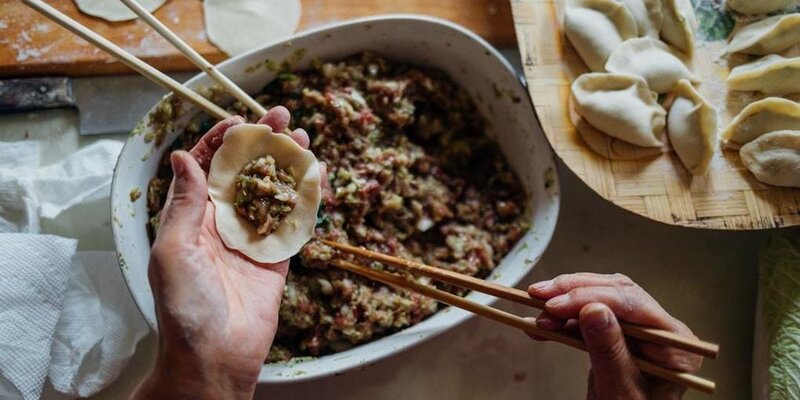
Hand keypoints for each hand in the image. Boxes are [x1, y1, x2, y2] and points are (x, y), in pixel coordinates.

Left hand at [132, 107, 313, 399]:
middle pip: (245, 173)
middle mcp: (222, 223)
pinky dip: (305, 197)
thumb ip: (184, 203)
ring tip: (303, 137)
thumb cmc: (183, 307)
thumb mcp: (173, 249)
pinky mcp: (277, 257)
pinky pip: (293, 221)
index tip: (241, 120)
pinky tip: (316, 175)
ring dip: (287, 164)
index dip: (222, 140)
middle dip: (262, 143)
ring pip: (272, 191)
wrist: (215, 356)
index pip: (207, 168)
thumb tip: (184, 157)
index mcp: (192, 217)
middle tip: (282, 117)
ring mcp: (252, 239)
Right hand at [527, 273, 701, 399]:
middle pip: (615, 293)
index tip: (556, 305)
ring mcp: (638, 333)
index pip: (633, 304)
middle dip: (573, 294)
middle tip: (540, 298)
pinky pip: (588, 319)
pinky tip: (541, 325)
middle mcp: (659, 332)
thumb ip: (610, 352)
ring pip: (598, 300)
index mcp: (675, 345)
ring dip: (564, 305)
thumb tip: (594, 310)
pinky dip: (563, 321)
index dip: (591, 298)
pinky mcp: (616, 336)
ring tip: (537, 316)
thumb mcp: (621, 392)